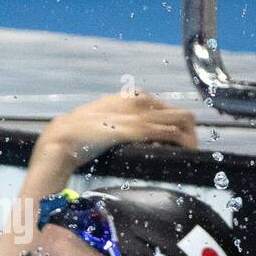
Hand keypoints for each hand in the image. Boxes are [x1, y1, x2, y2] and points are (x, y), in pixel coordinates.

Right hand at [34, 91, 197, 170]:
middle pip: (183, 114)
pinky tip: (181, 156)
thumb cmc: (79, 135)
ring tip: (188, 158)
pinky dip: (182, 144)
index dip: (176, 127)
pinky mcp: (138, 130)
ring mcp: (141, 115)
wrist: (63, 137)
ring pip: (184, 120)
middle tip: (187, 155)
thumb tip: (127, 135)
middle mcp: (141, 102)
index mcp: (132, 98)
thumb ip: (118, 123)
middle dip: (191, 135)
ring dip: (191, 140)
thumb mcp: (102, 123)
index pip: (168, 109)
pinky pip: (172, 133)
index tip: (175, 145)